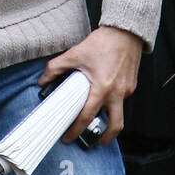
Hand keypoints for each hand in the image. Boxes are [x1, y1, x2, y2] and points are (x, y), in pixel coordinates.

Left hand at [38, 26, 142, 144]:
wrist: (126, 31)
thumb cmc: (103, 42)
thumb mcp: (74, 54)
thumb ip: (55, 68)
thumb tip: (43, 80)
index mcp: (101, 88)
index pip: (87, 116)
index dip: (76, 130)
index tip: (68, 137)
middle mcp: (117, 93)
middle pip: (115, 126)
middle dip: (104, 139)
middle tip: (93, 142)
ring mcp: (127, 90)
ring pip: (120, 114)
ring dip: (110, 123)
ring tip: (99, 125)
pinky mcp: (132, 86)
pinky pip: (122, 100)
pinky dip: (113, 104)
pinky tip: (103, 99)